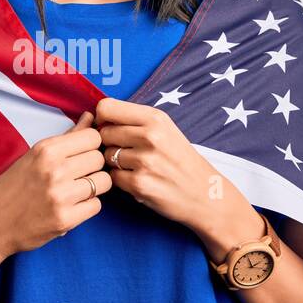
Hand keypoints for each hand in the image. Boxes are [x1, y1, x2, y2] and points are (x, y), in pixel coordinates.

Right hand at [0, 110, 112, 263]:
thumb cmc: (13, 186)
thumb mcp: (35, 155)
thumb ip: (67, 137)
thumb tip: (90, 117)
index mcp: (46, 150)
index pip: (92, 137)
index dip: (91, 145)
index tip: (83, 154)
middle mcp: (54, 170)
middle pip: (100, 158)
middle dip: (94, 166)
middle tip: (79, 174)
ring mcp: (61, 196)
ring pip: (104, 182)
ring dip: (94, 186)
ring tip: (77, 190)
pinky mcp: (65, 220)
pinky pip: (97, 206)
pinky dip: (87, 207)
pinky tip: (72, 206)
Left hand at [92, 97, 218, 227]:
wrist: (205, 194)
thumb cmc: (181, 160)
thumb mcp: (166, 129)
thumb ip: (135, 121)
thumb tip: (96, 118)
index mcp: (155, 118)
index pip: (106, 107)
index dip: (102, 119)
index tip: (109, 127)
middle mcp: (150, 136)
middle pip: (103, 133)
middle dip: (110, 143)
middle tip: (128, 152)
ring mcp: (145, 160)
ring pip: (106, 156)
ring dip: (115, 164)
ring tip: (136, 167)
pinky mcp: (139, 184)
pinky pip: (112, 177)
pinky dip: (121, 181)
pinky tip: (138, 180)